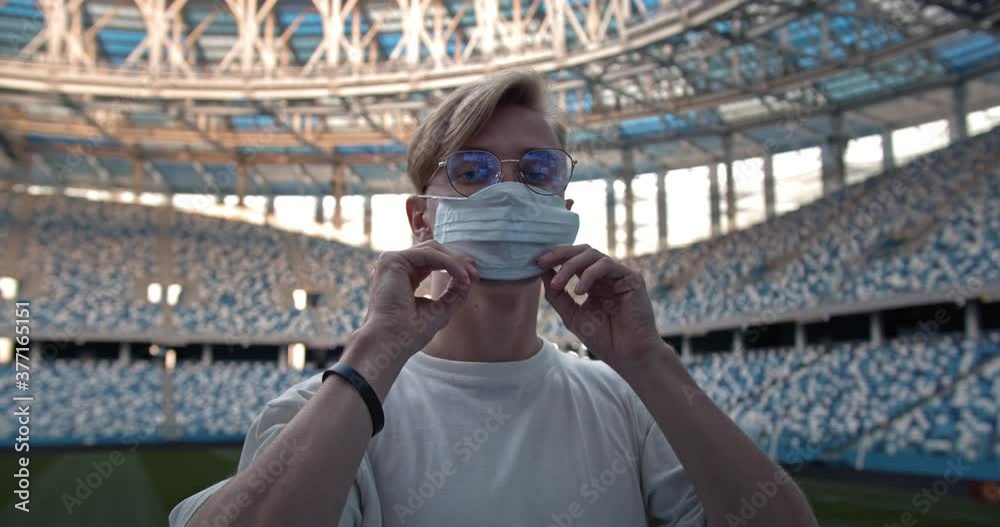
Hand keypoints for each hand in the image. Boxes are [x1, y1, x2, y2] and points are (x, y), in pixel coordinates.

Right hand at [358, 240, 478, 357]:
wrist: (393, 342)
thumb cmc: (411, 333)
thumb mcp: (441, 308)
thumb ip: (454, 292)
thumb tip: (469, 278)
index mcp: (403, 277)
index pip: (431, 260)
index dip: (454, 264)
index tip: (474, 276)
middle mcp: (396, 267)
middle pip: (433, 250)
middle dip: (457, 260)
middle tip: (475, 274)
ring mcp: (391, 261)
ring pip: (432, 249)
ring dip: (455, 261)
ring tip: (469, 277)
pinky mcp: (392, 260)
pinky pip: (429, 254)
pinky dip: (449, 263)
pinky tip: (461, 276)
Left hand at [538, 245, 668, 368]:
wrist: (627, 355)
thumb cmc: (603, 339)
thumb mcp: (571, 314)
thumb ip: (557, 294)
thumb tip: (541, 272)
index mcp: (594, 283)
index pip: (574, 260)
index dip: (555, 258)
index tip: (535, 263)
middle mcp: (607, 276)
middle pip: (582, 251)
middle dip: (560, 254)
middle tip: (541, 262)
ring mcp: (620, 275)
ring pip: (593, 255)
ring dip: (570, 266)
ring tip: (558, 285)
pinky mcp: (632, 278)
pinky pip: (606, 265)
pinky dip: (589, 274)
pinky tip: (579, 291)